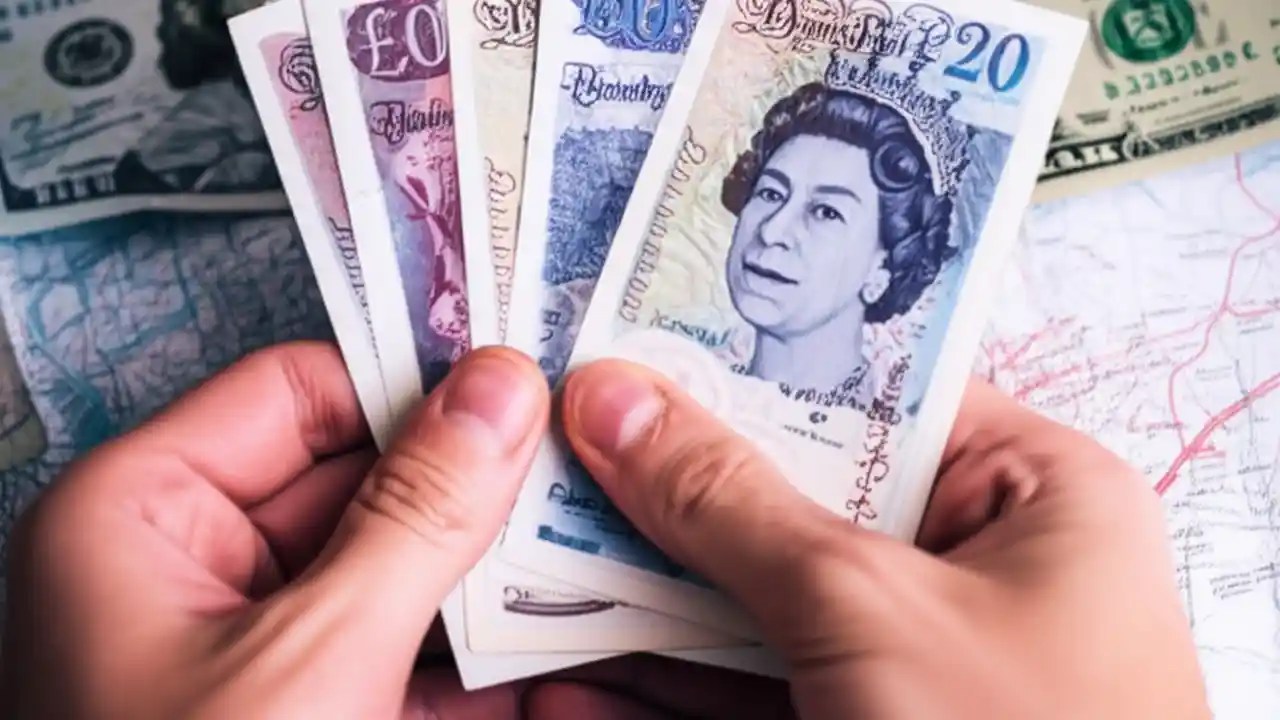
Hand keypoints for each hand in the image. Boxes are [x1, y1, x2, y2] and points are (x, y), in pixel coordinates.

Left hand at [0, 342, 550, 717]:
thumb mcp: (316, 656)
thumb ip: (416, 515)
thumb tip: (499, 388)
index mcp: (141, 515)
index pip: (297, 392)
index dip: (412, 380)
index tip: (528, 385)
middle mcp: (192, 564)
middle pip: (359, 476)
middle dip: (475, 482)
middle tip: (589, 463)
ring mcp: (258, 643)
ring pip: (398, 563)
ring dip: (494, 565)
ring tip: (602, 535)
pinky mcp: (311, 705)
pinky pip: (406, 644)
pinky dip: (481, 646)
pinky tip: (573, 633)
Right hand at [560, 360, 1210, 718]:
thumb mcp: (864, 609)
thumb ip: (729, 503)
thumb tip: (617, 400)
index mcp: (1033, 493)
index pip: (868, 392)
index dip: (744, 367)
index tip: (627, 349)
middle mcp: (981, 567)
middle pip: (799, 499)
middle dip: (669, 496)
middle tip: (555, 460)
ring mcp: (921, 661)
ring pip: (761, 605)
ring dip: (645, 602)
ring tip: (529, 566)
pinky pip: (758, 693)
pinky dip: (670, 694)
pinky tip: (572, 689)